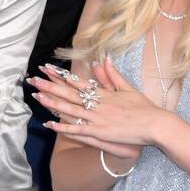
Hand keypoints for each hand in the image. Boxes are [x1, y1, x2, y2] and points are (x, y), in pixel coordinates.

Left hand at [30, 56, 166, 147]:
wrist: (155, 125)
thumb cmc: (144, 108)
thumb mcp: (127, 88)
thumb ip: (113, 75)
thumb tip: (104, 58)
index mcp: (103, 93)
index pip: (77, 82)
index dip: (61, 76)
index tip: (47, 69)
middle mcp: (97, 104)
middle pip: (69, 93)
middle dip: (50, 86)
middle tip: (33, 80)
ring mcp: (97, 118)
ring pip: (70, 109)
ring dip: (52, 103)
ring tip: (36, 96)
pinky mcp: (100, 132)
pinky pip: (77, 130)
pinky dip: (63, 127)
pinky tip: (49, 124)